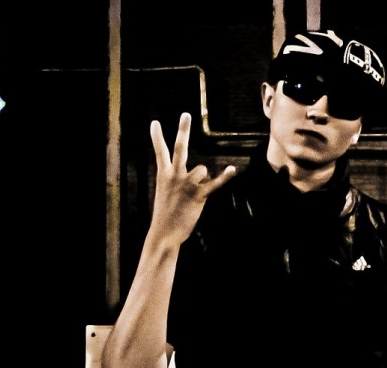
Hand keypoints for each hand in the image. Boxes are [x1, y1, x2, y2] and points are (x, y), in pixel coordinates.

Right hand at [149, 112, 236, 242]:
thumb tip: (203, 174)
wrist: (164, 233)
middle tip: (185, 114)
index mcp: (163, 175)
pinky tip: (232, 170)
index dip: (157, 137)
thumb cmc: (166, 216)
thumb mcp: (166, 194)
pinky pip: (214, 184)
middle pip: (179, 148)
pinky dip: (224, 177)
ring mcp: (186, 184)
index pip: (160, 152)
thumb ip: (181, 181)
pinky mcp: (198, 195)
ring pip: (202, 170)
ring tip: (194, 195)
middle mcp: (174, 176)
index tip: (154, 122)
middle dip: (182, 130)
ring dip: (203, 179)